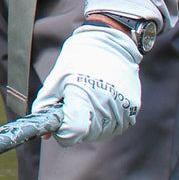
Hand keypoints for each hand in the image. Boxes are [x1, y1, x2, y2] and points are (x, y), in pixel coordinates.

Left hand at [32, 24, 141, 144]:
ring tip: (88, 101)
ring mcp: (122, 108)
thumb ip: (46, 106)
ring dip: (91, 125)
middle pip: (86, 135)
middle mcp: (106, 104)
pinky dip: (106, 121)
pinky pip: (116, 126)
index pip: (72, 132)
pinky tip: (101, 102)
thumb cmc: (79, 59)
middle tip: (73, 106)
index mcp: (83, 95)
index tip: (61, 121)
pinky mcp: (133, 109)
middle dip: (75, 127)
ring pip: (102, 134)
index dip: (62, 132)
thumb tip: (45, 134)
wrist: (110, 44)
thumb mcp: (55, 79)